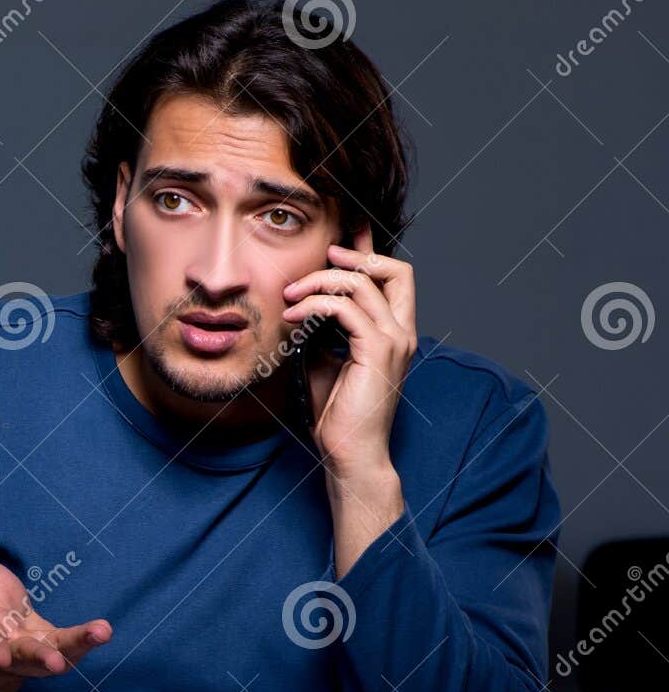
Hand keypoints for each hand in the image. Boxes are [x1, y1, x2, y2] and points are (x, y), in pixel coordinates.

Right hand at [0, 551, 110, 691]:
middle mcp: (10, 645)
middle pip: (25, 655)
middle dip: (38, 657)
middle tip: (55, 663)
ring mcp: (35, 648)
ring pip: (56, 653)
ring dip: (77, 645)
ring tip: (101, 631)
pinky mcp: (56, 644)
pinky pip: (72, 644)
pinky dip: (87, 638)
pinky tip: (104, 629)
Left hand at [281, 225, 416, 476]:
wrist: (351, 453)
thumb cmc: (338, 415)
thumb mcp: (325, 363)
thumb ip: (323, 334)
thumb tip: (302, 309)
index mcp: (394, 332)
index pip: (392, 278)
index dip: (369, 251)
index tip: (340, 238)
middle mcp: (402, 332)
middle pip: (393, 269)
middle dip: (355, 255)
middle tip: (320, 256)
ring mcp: (394, 341)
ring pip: (362, 284)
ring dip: (320, 281)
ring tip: (289, 295)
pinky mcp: (377, 352)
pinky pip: (345, 309)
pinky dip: (315, 304)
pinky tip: (292, 315)